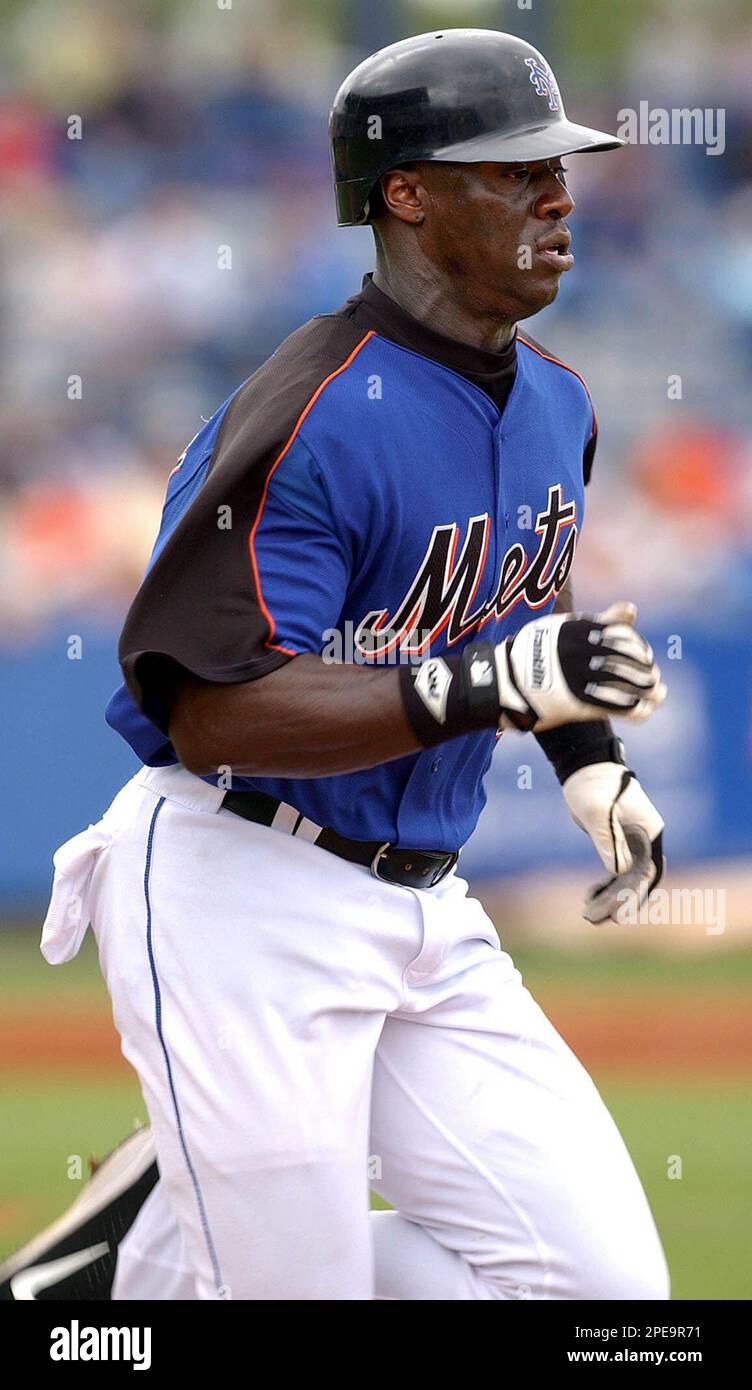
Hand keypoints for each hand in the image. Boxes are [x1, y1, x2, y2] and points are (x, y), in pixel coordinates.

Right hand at [495, 601, 665, 732]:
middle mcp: (581, 652)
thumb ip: (600, 621)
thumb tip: (632, 609)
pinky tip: (643, 712)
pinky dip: (634, 710)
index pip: (623, 636)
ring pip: (626, 683)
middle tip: (653, 679)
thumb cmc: (534, 653)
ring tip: (656, 697)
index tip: (645, 656)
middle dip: (646, 671)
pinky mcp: (576, 702)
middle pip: (628, 660)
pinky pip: (614, 705)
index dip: (639, 648)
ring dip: (646, 691)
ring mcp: (578, 677)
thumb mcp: (563, 628)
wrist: (502, 681)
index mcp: (579, 630)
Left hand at [562, 762, 664, 922]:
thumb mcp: (599, 814)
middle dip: (619, 902)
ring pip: (624, 878)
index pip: (649, 871)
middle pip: (637, 879)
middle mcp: (644, 839)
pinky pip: (613, 871)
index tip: (622, 914)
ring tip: (589, 915)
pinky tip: (589, 896)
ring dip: (610, 897)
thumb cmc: (593, 785)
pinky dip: (603, 885)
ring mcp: (631, 842)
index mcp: (649, 831)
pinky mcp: (615, 843)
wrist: (582, 767)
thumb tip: (618, 873)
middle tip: (598, 919)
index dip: (637, 895)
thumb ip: (609, 842)